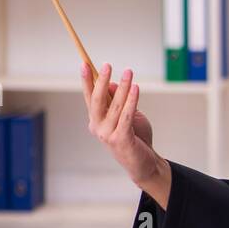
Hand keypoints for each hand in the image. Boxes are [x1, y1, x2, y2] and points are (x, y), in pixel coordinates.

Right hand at [80, 62, 170, 205]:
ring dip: (122, 86)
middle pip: (97, 100)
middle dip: (101, 80)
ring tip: (128, 71)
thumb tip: (113, 83)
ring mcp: (107, 134)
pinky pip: (126, 115)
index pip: (89, 97)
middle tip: (107, 64)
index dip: (87, 81)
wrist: (143, 164)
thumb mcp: (128, 116)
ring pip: (114, 105)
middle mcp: (97, 127)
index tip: (85, 64)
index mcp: (96, 121)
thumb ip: (119, 102)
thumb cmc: (135, 139)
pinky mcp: (121, 139)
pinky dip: (131, 100)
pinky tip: (135, 88)